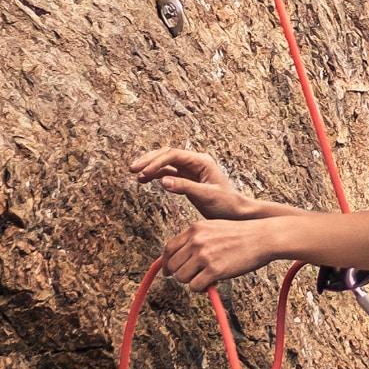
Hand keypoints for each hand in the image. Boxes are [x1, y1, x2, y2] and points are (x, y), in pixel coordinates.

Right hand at [132, 144, 262, 221]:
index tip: (143, 172)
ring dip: (150, 167)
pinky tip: (144, 180)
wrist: (236, 213)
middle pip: (167, 155)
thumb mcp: (206, 196)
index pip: (174, 155)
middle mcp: (195, 162)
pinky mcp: (187, 179)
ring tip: (135, 174)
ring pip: (165, 163)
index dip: (156, 162)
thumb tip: (163, 181)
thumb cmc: (225, 204)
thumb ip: (185, 187)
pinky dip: (156, 176)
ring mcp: (190, 170)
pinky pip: (168, 173)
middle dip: (149, 160)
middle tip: (132, 168)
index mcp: (201, 161)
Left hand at [162, 215, 286, 291]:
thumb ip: (198, 239)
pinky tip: (211, 283)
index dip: (167, 262)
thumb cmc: (242, 235)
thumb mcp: (214, 228)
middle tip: (192, 277)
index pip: (169, 248)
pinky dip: (201, 288)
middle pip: (173, 265)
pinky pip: (195, 286)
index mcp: (195, 229)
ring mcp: (204, 255)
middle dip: (180, 274)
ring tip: (204, 278)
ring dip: (191, 282)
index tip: (168, 271)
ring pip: (181, 277)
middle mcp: (196, 240)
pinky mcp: (214, 270)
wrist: (263, 237)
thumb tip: (184, 257)